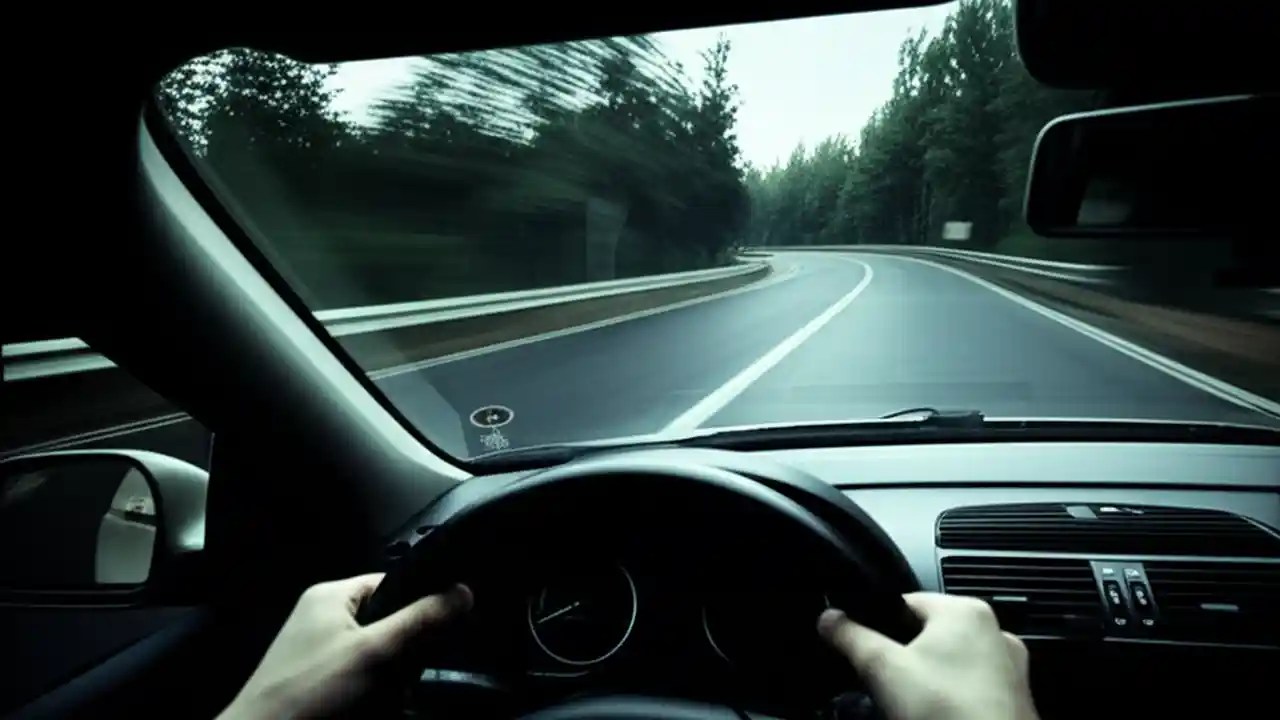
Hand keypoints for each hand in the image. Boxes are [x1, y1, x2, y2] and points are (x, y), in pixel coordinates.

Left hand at [219, 574, 471, 718]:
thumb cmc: (315, 691)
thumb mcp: (375, 653)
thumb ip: (420, 620)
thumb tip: (465, 591)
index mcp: (331, 596)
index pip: (392, 583)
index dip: (419, 604)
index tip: (438, 632)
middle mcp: (322, 616)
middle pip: (387, 622)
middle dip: (402, 652)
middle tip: (404, 673)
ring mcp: (317, 652)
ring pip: (377, 655)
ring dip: (389, 678)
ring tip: (386, 695)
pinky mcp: (317, 682)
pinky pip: (361, 678)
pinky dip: (371, 693)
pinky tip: (372, 707)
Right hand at [818, 593, 1038, 719]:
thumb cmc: (944, 709)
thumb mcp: (883, 669)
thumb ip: (851, 637)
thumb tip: (828, 618)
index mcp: (966, 610)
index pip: (905, 603)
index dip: (877, 627)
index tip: (865, 653)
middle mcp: (995, 631)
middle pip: (928, 634)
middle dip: (904, 657)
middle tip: (887, 684)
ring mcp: (1010, 667)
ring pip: (950, 663)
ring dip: (928, 679)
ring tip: (911, 704)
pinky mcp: (1014, 699)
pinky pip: (970, 686)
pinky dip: (951, 697)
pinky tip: (937, 715)